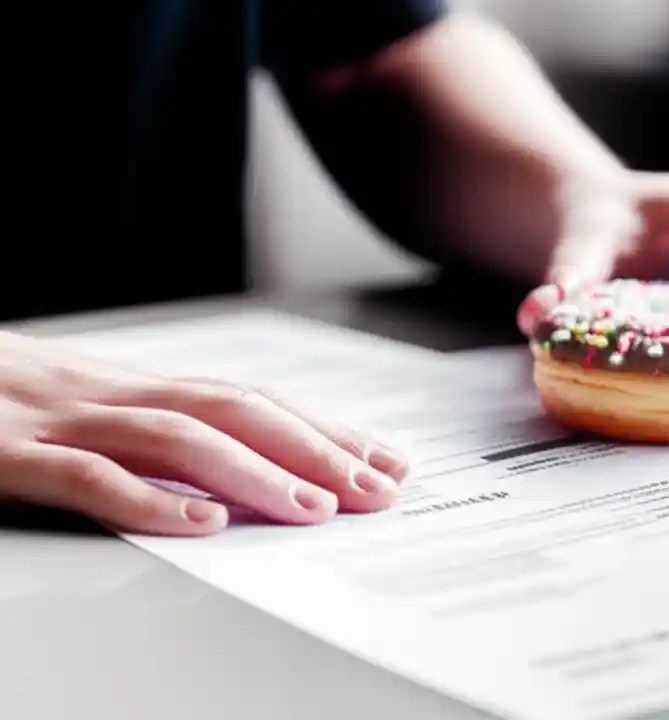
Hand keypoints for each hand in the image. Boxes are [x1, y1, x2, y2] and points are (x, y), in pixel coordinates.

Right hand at [0, 332, 408, 535]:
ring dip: (254, 471)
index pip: (248, 400)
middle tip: (379, 488)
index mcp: (128, 383)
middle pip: (232, 409)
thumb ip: (146, 429)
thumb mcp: (74, 405)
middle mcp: (106, 391)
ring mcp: (53, 417)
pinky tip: (202, 524)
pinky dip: (147, 499)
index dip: (323, 429)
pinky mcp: (1, 453)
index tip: (386, 460)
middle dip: (314, 448)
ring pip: (174, 435)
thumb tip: (233, 469)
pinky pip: (84, 475)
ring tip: (316, 508)